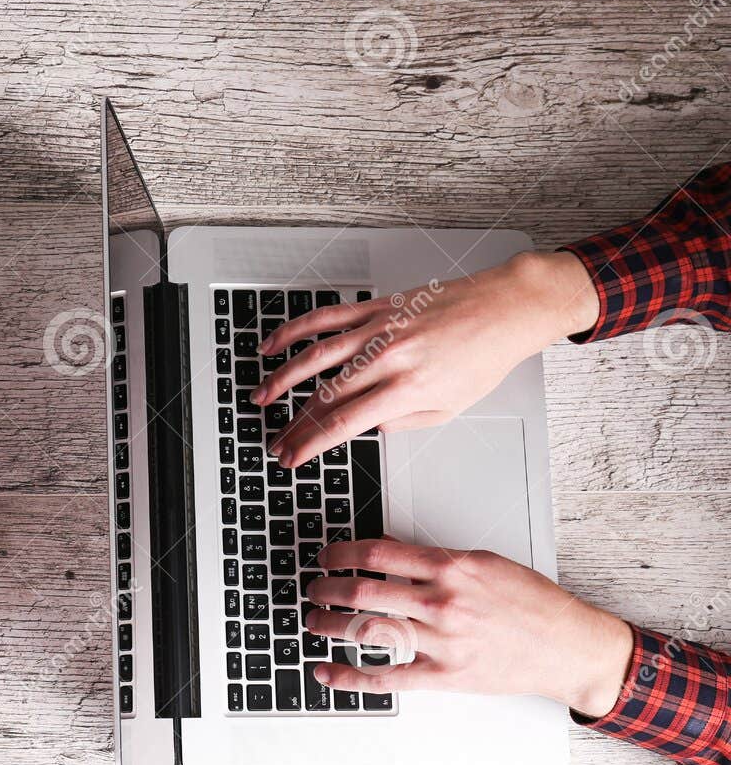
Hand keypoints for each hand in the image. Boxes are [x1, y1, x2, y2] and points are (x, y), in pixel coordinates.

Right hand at [253, 250, 599, 466]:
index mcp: (406, 389)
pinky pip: (327, 317)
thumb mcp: (449, 408)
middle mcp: (387, 358)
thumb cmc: (483, 357)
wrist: (504, 309)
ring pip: (315, 356)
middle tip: (275, 440)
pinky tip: (273, 344)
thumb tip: (366, 427)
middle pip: (324, 396)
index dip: (311, 443)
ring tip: (261, 397)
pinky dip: (295, 331)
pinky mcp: (376, 308)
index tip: (292, 456)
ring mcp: (378, 329)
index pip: (344, 423)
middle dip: (293, 424)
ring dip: (282, 380)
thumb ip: (402, 422)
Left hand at [303, 538, 632, 716]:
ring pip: (367, 631)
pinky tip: (326, 671)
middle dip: (327, 589)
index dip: (342, 554)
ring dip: (330, 626)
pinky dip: (349, 676)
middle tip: (314, 589)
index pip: (378, 554)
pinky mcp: (445, 676)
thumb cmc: (531, 603)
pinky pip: (386, 678)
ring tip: (314, 621)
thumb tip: (389, 552)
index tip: (327, 557)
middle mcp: (442, 602)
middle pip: (363, 591)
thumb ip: (437, 559)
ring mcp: (442, 641)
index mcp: (451, 568)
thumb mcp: (485, 563)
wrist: (568, 646)